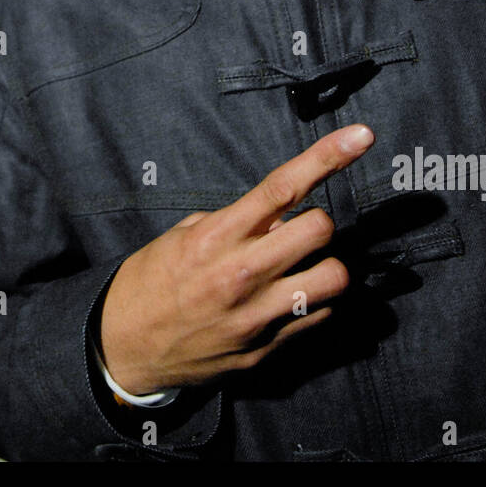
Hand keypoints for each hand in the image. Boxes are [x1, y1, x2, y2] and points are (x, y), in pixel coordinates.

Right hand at [97, 123, 374, 394]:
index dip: (328, 156)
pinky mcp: (265, 350)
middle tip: (299, 232)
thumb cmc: (151, 281)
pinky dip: (314, 304)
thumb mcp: (182, 235)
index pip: (283, 186)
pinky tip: (291, 301)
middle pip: (320, 229)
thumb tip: (278, 215)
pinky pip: (318, 317)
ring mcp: (257, 315)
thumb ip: (235, 222)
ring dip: (326, 266)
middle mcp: (242, 273)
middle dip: (317, 223)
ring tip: (303, 268)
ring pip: (334, 278)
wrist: (123, 346)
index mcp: (218, 236)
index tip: (362, 136)